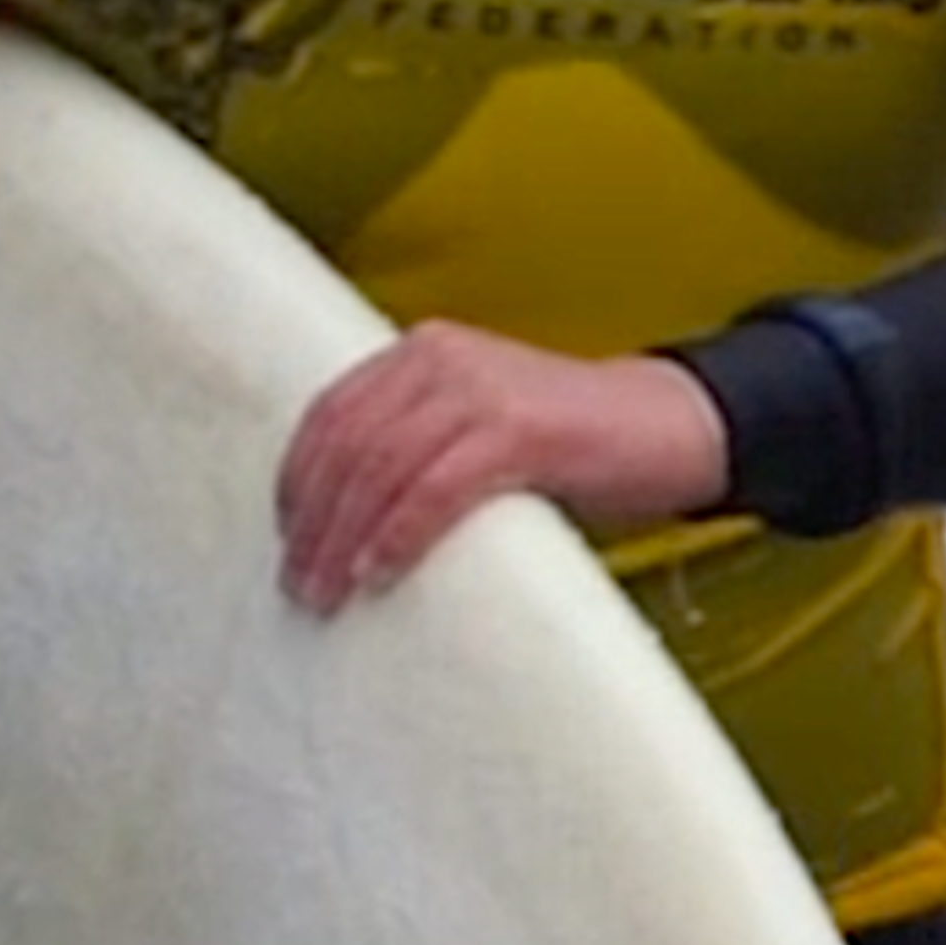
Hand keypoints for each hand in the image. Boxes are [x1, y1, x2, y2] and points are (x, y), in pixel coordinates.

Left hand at [275, 320, 728, 615]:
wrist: (661, 425)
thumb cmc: (565, 442)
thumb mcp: (473, 425)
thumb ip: (414, 444)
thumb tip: (337, 517)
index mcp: (422, 351)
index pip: (330, 411)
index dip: (296, 479)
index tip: (285, 538)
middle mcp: (441, 356)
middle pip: (347, 442)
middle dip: (313, 521)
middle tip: (299, 585)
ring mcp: (480, 388)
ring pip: (380, 465)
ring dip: (343, 538)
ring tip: (327, 593)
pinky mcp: (517, 428)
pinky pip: (435, 487)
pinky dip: (398, 534)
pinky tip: (379, 573)